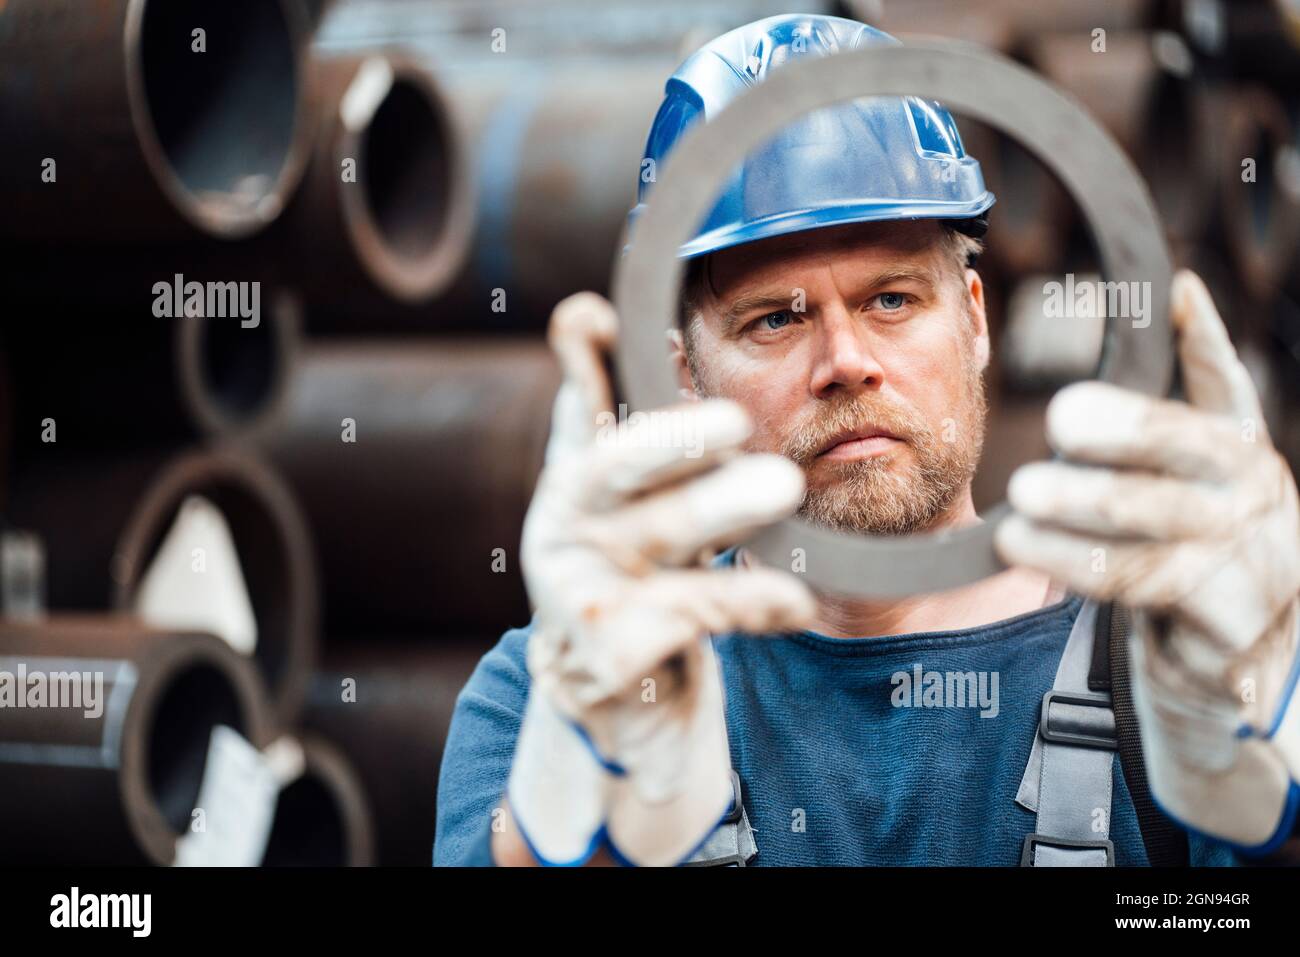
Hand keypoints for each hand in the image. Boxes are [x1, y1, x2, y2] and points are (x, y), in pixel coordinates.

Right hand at [507, 292, 815, 865]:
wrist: (613, 698)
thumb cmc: (643, 577)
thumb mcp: (644, 504)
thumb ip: (646, 429)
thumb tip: (625, 322)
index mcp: (578, 478)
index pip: (580, 408)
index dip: (581, 363)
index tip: (588, 317)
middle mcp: (566, 522)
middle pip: (614, 464)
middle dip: (670, 436)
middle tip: (733, 419)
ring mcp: (577, 587)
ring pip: (659, 534)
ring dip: (721, 507)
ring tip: (784, 485)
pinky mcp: (604, 651)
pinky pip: (695, 612)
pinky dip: (752, 600)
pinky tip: (798, 601)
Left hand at [996, 270, 1299, 852]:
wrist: (1245, 637)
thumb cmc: (1195, 529)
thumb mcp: (1195, 458)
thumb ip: (1190, 381)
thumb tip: (1178, 291)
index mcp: (1240, 442)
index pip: (1225, 380)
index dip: (1202, 338)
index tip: (1169, 292)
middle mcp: (1253, 489)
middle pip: (1178, 450)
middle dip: (1117, 434)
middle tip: (1054, 427)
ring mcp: (1246, 553)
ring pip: (1148, 525)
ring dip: (1078, 517)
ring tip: (1019, 510)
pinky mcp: (1224, 613)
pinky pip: (1140, 584)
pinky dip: (1080, 566)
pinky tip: (1031, 551)